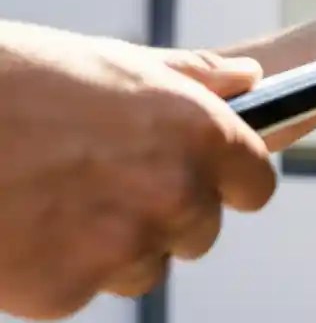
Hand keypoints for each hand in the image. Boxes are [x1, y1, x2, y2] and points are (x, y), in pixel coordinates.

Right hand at [0, 23, 275, 319]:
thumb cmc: (15, 81)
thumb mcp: (112, 62)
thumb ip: (190, 78)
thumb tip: (249, 80)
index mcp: (198, 133)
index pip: (255, 184)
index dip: (230, 181)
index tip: (208, 178)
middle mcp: (174, 193)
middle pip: (201, 231)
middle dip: (164, 213)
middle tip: (103, 180)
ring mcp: (124, 247)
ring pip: (143, 266)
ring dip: (112, 244)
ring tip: (53, 194)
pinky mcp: (68, 290)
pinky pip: (84, 288)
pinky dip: (57, 267)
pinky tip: (23, 224)